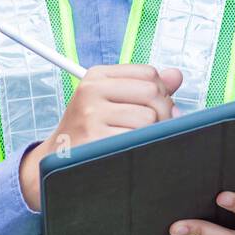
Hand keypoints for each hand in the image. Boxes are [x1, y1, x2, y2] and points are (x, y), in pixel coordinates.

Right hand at [19, 63, 182, 210]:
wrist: (58, 161)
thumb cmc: (91, 128)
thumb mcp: (113, 100)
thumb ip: (145, 86)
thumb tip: (176, 75)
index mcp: (97, 76)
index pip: (149, 74)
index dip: (161, 92)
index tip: (154, 107)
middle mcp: (91, 91)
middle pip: (152, 93)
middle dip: (163, 112)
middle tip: (154, 128)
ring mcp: (91, 115)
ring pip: (149, 118)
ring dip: (151, 133)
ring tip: (136, 140)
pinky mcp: (94, 140)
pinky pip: (137, 140)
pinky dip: (140, 147)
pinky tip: (128, 150)